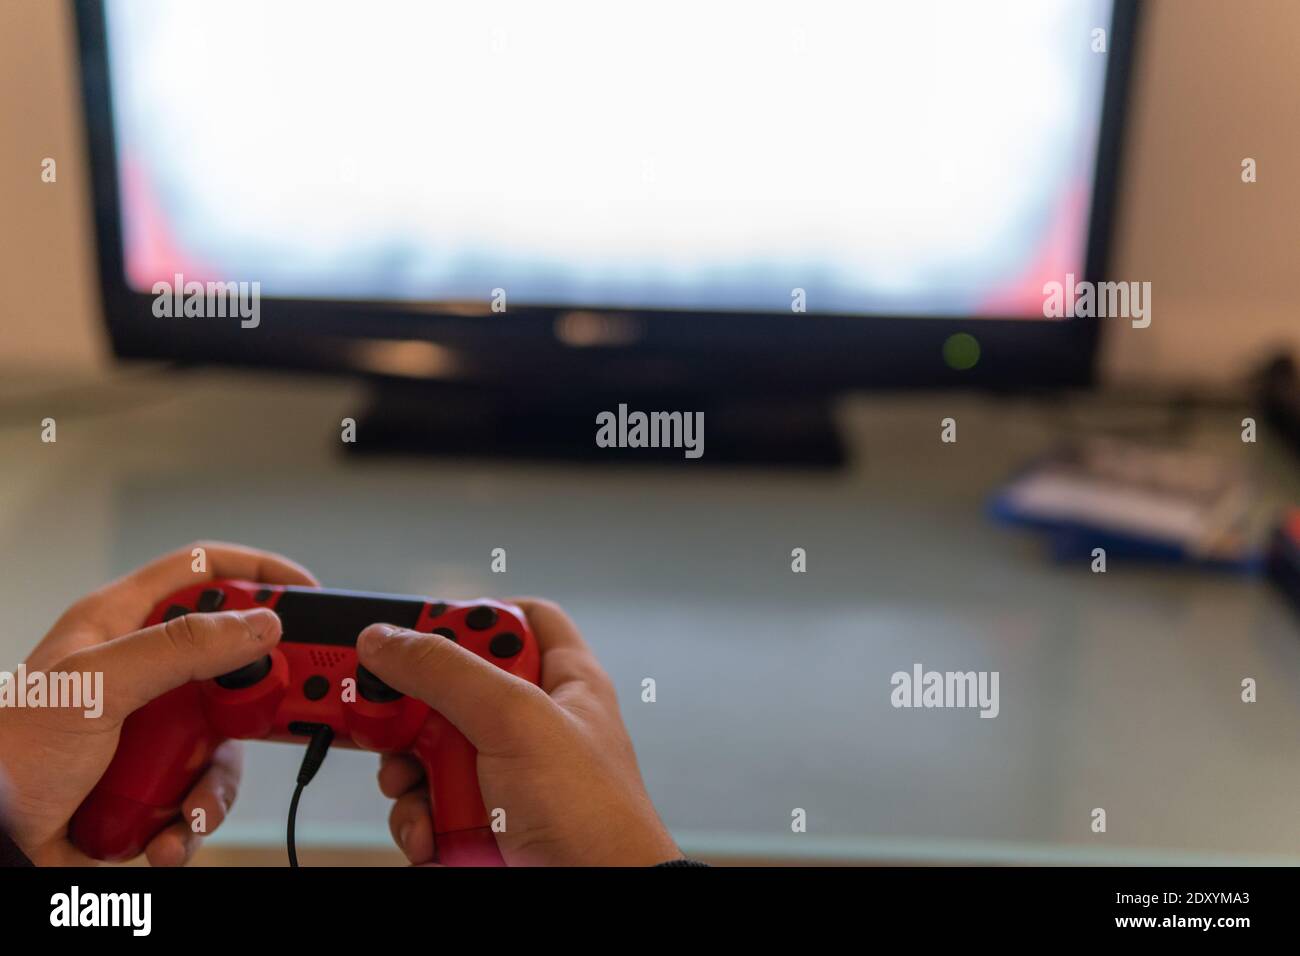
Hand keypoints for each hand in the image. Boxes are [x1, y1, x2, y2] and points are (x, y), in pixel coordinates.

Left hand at [0, 542, 316, 865]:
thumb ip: (178, 648)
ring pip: (228, 737)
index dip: (256, 570)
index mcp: (119, 625)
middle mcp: (142, 670)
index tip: (306, 590)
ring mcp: (152, 726)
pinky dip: (194, 818)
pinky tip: (165, 834)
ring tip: (189, 805)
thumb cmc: (9, 757)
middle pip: (233, 660)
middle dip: (258, 697)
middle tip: (274, 713)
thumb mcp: (96, 687)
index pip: (201, 571)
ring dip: (217, 782)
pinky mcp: (155, 777)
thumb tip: (259, 625)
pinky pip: (204, 790)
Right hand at [358, 600, 680, 865]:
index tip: (422, 627)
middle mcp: (534, 724)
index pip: (520, 619)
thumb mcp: (515, 722)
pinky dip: (418, 821)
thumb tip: (387, 639)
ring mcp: (505, 776)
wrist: (592, 903)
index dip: (472, 614)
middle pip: (454, 687)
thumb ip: (448, 672)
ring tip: (414, 788)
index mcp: (563, 682)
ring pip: (429, 751)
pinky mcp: (480, 823)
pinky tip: (430, 833)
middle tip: (392, 713)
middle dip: (415, 708)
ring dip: (409, 775)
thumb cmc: (593, 817)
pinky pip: (427, 807)